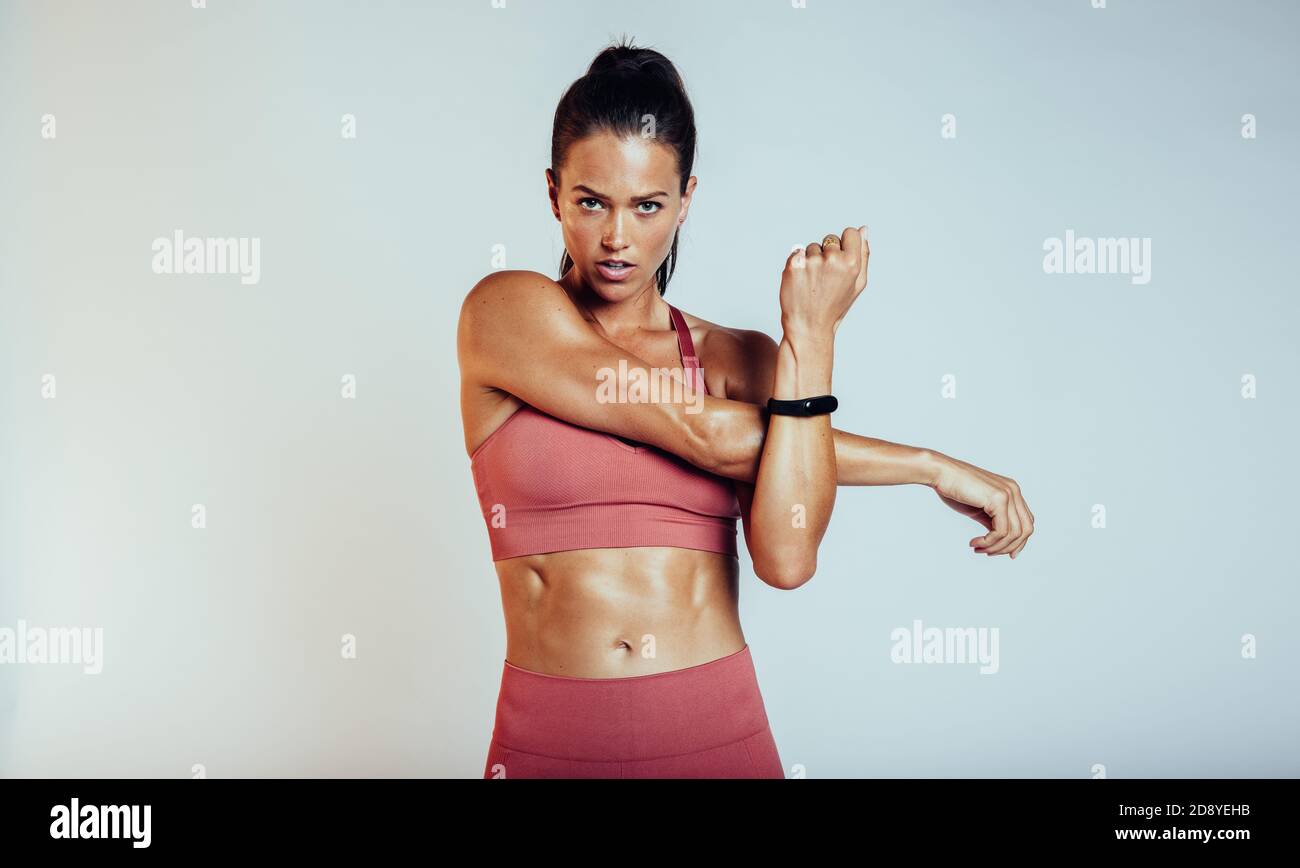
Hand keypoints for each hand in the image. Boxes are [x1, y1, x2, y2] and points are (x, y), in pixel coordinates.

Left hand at [779, 225, 868, 340]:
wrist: (809, 326)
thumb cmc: (835, 306)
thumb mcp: (857, 284)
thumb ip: (863, 255)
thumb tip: (864, 229)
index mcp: (852, 263)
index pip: (850, 233)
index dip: (845, 244)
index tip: (840, 260)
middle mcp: (833, 259)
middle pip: (830, 239)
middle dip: (827, 253)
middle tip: (825, 279)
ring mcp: (812, 262)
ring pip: (812, 247)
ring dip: (811, 260)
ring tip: (812, 283)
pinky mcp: (794, 264)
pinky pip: (796, 252)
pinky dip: (797, 263)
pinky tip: (800, 281)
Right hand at [929, 453, 1034, 557]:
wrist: (940, 472)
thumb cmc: (955, 488)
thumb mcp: (980, 508)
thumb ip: (994, 520)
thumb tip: (1000, 539)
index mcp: (1012, 491)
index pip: (1026, 522)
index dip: (1018, 542)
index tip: (1001, 552)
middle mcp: (1014, 491)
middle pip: (1026, 529)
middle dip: (1009, 547)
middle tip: (988, 552)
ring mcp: (1008, 494)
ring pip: (1014, 533)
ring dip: (996, 547)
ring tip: (978, 548)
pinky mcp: (999, 499)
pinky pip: (1001, 531)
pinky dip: (989, 542)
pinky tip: (975, 542)